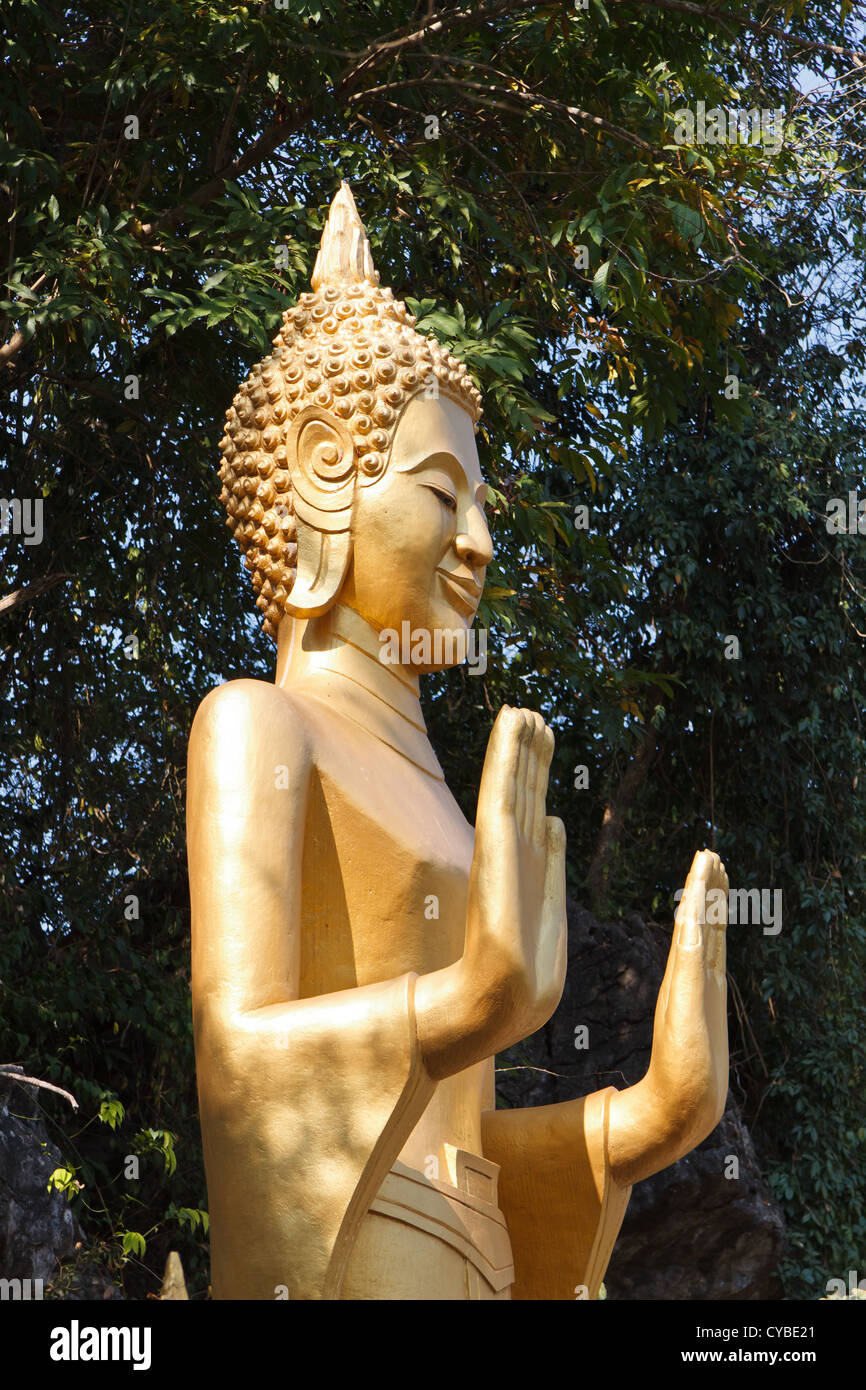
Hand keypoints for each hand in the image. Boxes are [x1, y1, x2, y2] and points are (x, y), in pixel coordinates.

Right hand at [461, 705, 567, 1051]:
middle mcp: (513, 847)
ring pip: (511, 779)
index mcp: (528, 862)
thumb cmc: (525, 970)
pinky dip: (505, 750)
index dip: (538, 770)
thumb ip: (551, 860)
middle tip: (535, 711)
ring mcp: (501, 842)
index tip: (544, 735)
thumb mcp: (551, 903)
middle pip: (522, 787)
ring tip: (524, 708)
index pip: (534, 805)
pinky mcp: (494, 842)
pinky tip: (511, 720)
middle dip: (528, 752)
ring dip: (516, 743)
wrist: (503, 996)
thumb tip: (557, 821)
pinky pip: (501, 783)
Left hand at [608, 848, 728, 1185]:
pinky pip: (696, 939)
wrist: (680, 1106)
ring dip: (708, 892)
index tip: (708, 876)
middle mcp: (703, 981)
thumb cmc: (671, 1085)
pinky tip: (698, 891)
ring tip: (712, 861)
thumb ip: (666, 1025)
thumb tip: (660, 1018)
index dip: (707, 906)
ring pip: (707, 925)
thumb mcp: (665, 1048)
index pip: (704, 937)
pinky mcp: (692, 987)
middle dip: (712, 890)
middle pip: (710, 924)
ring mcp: (701, 983)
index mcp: (698, 988)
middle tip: (714, 856)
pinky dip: (700, 912)